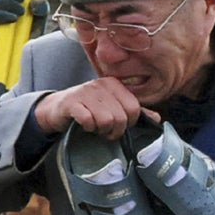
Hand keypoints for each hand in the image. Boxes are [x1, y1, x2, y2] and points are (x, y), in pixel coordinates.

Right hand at [33, 77, 159, 140]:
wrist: (57, 109)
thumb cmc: (89, 108)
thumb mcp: (112, 106)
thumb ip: (134, 111)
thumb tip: (157, 118)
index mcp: (115, 84)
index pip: (134, 108)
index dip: (129, 123)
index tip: (119, 126)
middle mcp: (101, 85)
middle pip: (121, 117)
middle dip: (114, 130)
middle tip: (105, 130)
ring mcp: (85, 92)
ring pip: (106, 120)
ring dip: (100, 129)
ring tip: (95, 127)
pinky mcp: (71, 102)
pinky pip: (88, 120)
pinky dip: (87, 127)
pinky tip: (84, 124)